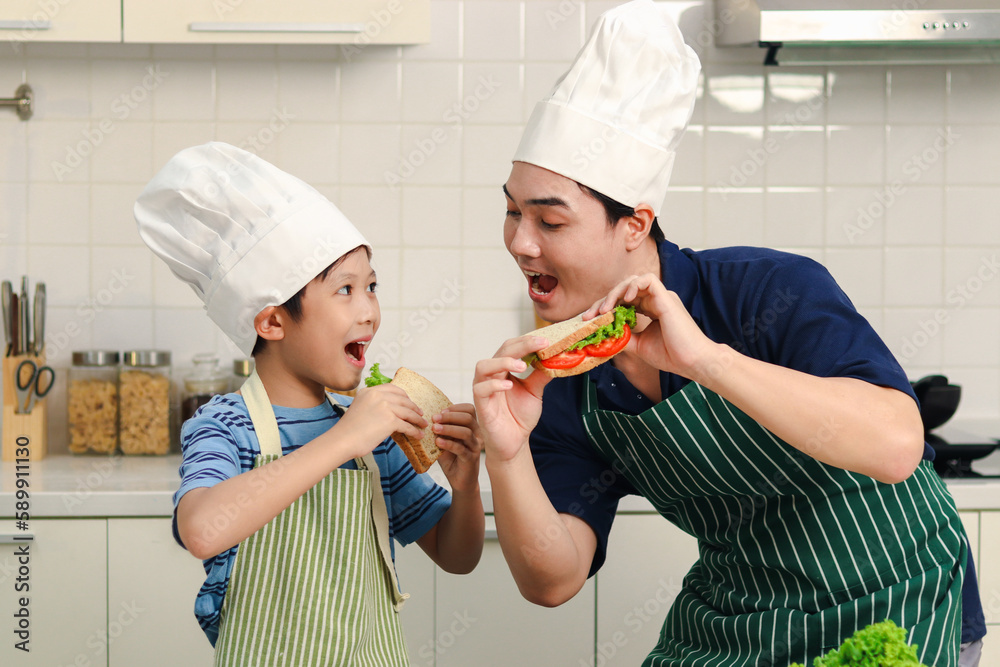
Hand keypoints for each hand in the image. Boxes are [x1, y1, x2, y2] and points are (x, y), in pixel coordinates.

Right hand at [335, 384, 427, 459]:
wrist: (342, 441)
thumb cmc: (348, 430)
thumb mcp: (359, 407)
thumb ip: (373, 404)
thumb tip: (390, 410)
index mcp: (369, 391)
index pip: (393, 388)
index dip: (404, 396)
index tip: (410, 402)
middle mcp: (378, 396)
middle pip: (403, 400)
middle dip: (414, 407)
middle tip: (420, 414)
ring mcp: (385, 407)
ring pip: (408, 412)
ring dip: (418, 420)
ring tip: (423, 425)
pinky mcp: (390, 421)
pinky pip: (407, 426)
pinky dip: (415, 431)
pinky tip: (418, 435)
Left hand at [432, 403, 482, 492]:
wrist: (459, 480)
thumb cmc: (451, 458)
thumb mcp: (445, 440)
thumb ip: (441, 429)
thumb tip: (428, 417)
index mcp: (472, 427)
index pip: (469, 409)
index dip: (455, 408)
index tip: (440, 412)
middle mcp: (477, 434)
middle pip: (468, 418)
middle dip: (450, 416)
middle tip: (434, 419)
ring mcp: (475, 446)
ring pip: (466, 432)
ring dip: (448, 428)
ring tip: (434, 429)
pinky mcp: (471, 458)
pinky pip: (461, 448)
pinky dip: (448, 443)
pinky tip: (438, 442)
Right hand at [473, 335, 551, 462]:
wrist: (514, 442)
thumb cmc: (520, 416)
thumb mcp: (534, 392)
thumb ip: (541, 375)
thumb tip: (555, 357)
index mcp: (503, 370)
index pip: (511, 347)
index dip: (526, 341)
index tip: (545, 340)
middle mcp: (491, 376)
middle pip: (500, 351)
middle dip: (520, 346)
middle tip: (540, 344)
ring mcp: (484, 390)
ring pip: (483, 366)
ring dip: (503, 362)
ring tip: (523, 366)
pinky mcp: (481, 405)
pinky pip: (481, 389)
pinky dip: (494, 384)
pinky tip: (510, 385)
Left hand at [583, 273, 722, 380]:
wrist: (692, 362)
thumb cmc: (671, 355)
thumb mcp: (639, 346)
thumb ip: (624, 336)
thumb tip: (605, 333)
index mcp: (651, 310)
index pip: (623, 300)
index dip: (605, 307)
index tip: (589, 319)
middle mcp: (655, 300)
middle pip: (624, 289)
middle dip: (605, 300)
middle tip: (590, 315)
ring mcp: (661, 297)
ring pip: (633, 281)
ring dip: (615, 293)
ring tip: (605, 309)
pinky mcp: (666, 298)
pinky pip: (648, 279)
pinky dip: (634, 285)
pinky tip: (626, 299)